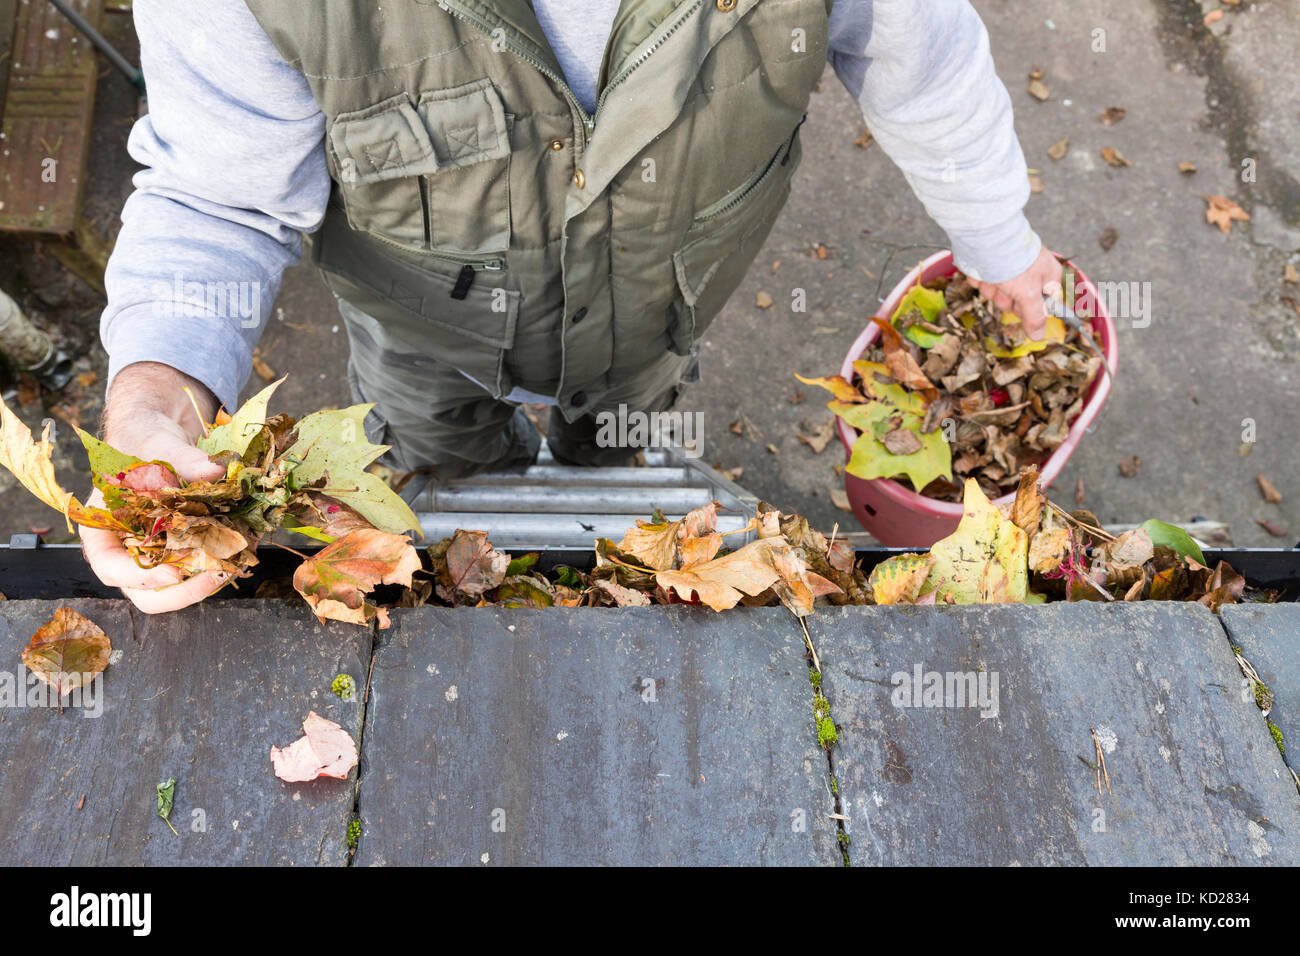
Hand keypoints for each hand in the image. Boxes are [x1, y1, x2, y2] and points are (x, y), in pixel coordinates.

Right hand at [81, 363, 227, 612]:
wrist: (163, 433)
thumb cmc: (144, 440)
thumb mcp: (156, 445)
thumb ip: (181, 460)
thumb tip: (215, 471)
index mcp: (104, 530)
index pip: (111, 568)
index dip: (139, 577)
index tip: (173, 572)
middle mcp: (129, 549)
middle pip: (147, 593)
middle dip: (183, 592)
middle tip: (215, 576)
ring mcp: (160, 552)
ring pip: (180, 586)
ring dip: (210, 580)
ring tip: (237, 562)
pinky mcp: (189, 546)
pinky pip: (205, 564)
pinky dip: (226, 560)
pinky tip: (247, 545)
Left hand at [971, 245, 1060, 340]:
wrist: (985, 238)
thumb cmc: (1014, 263)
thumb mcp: (1029, 293)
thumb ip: (1035, 317)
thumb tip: (1039, 336)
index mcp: (1047, 275)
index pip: (1045, 305)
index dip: (1031, 311)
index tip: (1023, 308)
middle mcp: (1029, 273)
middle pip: (1017, 304)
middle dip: (1006, 299)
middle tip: (1006, 288)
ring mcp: (1009, 270)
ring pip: (998, 295)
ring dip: (992, 289)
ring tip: (993, 276)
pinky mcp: (990, 267)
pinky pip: (984, 284)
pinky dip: (980, 280)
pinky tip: (982, 270)